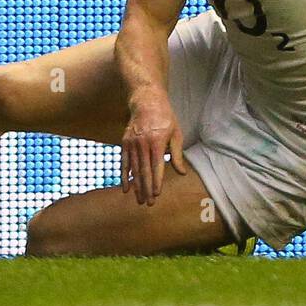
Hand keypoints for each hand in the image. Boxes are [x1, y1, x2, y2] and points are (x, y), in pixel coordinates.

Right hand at [121, 91, 186, 205]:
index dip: (156, 181)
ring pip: (134, 169)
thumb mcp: (176, 133)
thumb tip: (181, 172)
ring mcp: (132, 143)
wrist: (146, 101)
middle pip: (144, 170)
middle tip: (148, 204)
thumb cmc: (165, 118)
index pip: (157, 166)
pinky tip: (126, 188)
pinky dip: (125, 176)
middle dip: (146, 189)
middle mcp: (143, 143)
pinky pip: (124, 162)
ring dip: (137, 186)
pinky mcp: (125, 143)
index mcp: (157, 141)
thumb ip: (177, 154)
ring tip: (139, 200)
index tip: (156, 194)